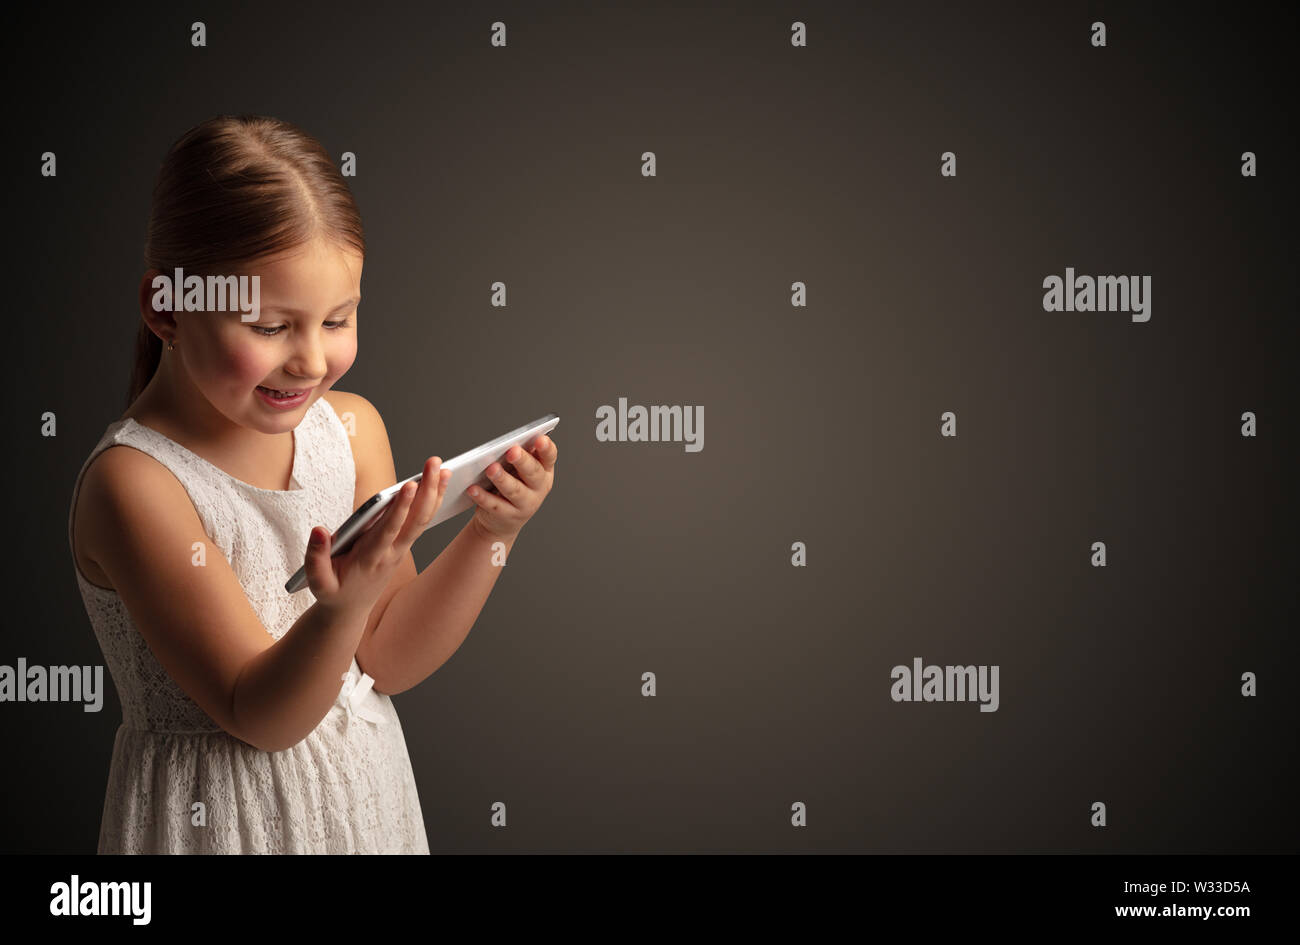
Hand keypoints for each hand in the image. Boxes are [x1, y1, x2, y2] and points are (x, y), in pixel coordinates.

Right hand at [304, 457, 450, 616]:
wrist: (351, 609)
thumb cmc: (334, 592)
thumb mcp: (318, 582)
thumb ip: (316, 557)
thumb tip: (319, 530)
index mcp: (370, 559)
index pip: (388, 530)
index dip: (400, 508)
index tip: (409, 485)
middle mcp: (391, 552)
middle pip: (415, 521)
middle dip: (427, 491)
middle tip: (436, 463)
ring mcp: (400, 549)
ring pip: (422, 520)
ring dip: (434, 493)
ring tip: (444, 467)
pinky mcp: (402, 544)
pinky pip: (420, 521)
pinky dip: (431, 501)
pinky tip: (438, 482)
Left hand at [467, 434, 556, 540]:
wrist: (504, 521)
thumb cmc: (514, 485)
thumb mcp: (520, 471)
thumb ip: (519, 456)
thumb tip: (506, 443)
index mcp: (544, 471)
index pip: (549, 457)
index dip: (546, 448)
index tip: (540, 438)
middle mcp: (539, 488)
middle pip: (533, 473)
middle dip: (523, 461)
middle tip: (512, 451)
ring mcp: (526, 504)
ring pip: (515, 490)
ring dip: (502, 479)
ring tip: (491, 469)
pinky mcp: (508, 516)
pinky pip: (495, 505)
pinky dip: (483, 497)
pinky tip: (472, 488)